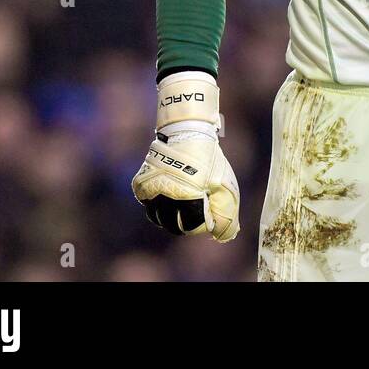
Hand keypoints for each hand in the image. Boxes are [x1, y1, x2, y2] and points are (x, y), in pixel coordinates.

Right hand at [132, 71, 240, 242]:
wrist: (188, 132)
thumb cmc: (210, 160)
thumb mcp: (225, 185)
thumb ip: (226, 213)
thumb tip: (221, 236)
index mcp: (189, 198)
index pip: (192, 227)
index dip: (202, 223)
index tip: (207, 212)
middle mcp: (166, 197)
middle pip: (172, 226)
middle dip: (185, 223)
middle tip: (193, 211)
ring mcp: (151, 190)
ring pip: (156, 216)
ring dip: (169, 215)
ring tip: (181, 203)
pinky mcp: (142, 184)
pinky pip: (147, 203)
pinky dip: (156, 203)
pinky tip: (169, 193)